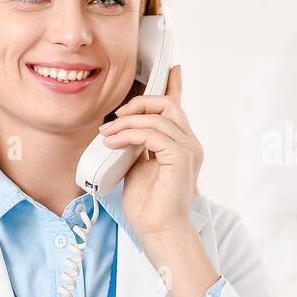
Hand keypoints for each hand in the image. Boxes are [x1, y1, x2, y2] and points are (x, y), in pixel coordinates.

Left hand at [99, 66, 214, 296]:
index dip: (174, 85)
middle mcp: (189, 143)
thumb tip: (120, 127)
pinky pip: (153, 133)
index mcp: (181, 144)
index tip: (172, 68)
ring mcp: (188, 149)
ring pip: (158, 117)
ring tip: (107, 134)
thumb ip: (137, 143)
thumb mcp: (137, 164)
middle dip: (138, 104)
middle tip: (115, 117)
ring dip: (127, 122)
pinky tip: (113, 142)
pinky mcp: (182, 157)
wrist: (157, 229)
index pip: (178, 107)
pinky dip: (130, 134)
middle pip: (167, 104)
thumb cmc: (148, 204)